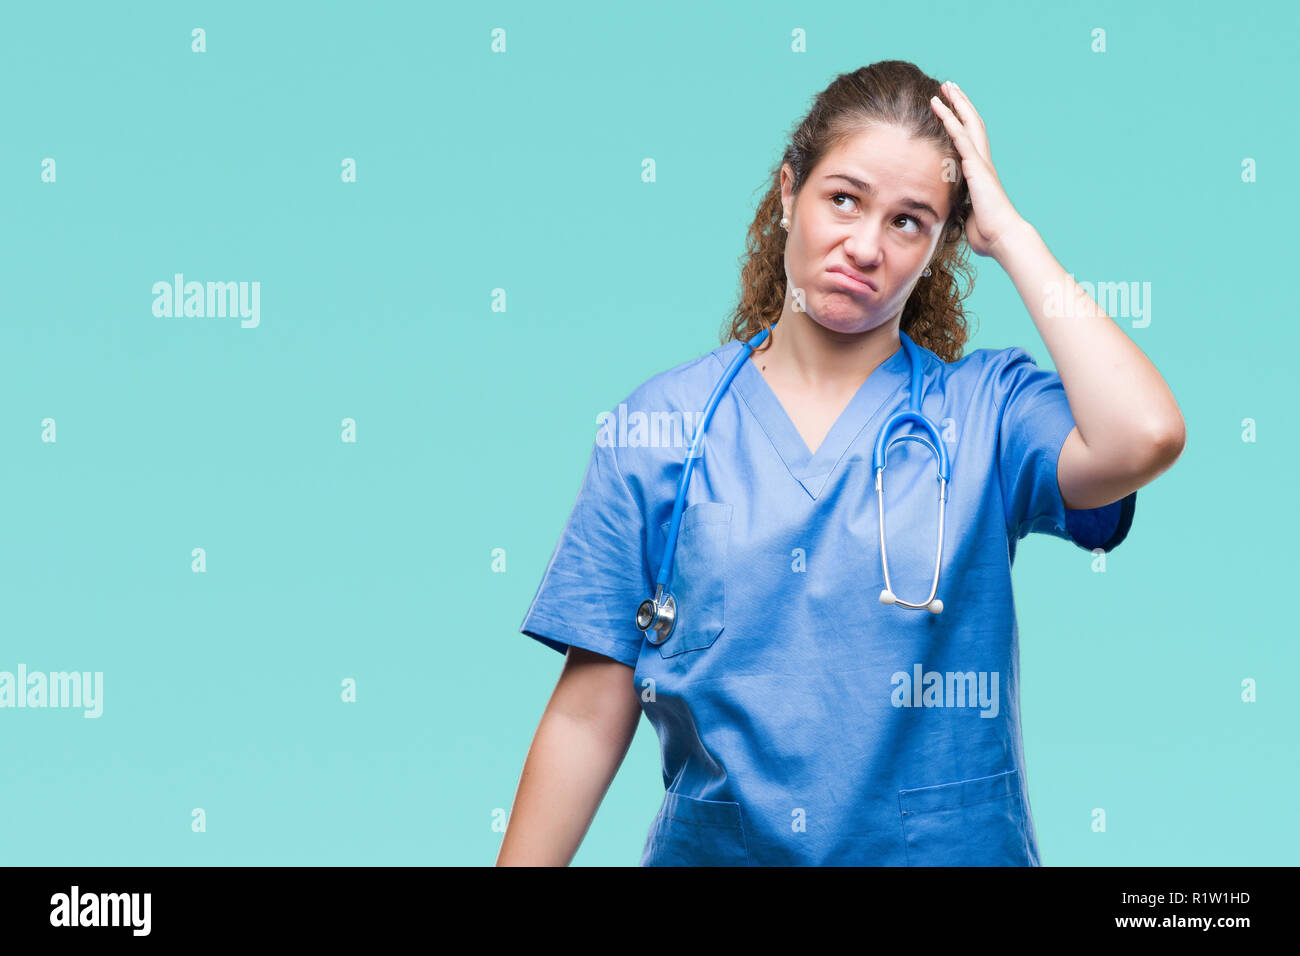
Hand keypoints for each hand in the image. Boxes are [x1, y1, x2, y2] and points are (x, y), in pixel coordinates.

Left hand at [930, 81, 1026, 258]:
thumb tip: (953, 212)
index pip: (970, 140)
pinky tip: (940, 107)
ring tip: (946, 86)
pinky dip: (950, 121)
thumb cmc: (987, 232)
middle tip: (949, 86)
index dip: (961, 122)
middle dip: (961, 104)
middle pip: (972, 124)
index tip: (951, 107)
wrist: (1002, 237)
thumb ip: (961, 207)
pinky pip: (961, 138)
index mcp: (980, 172)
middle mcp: (982, 162)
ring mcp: (981, 163)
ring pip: (968, 124)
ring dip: (956, 104)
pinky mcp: (976, 168)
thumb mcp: (968, 215)